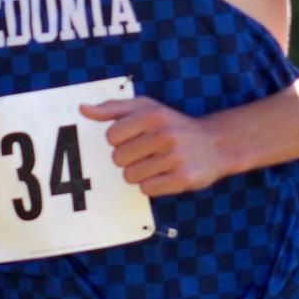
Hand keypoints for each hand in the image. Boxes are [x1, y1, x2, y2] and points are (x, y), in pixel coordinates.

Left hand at [79, 96, 229, 195]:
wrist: (216, 144)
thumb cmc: (172, 125)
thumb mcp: (146, 108)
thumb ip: (112, 108)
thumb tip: (83, 109)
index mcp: (152, 114)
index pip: (111, 136)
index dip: (120, 141)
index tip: (137, 137)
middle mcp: (164, 134)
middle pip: (118, 159)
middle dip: (129, 159)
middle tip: (149, 152)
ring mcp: (175, 157)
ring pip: (131, 177)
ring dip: (140, 174)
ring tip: (158, 164)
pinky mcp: (183, 179)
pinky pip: (147, 189)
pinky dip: (153, 186)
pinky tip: (166, 175)